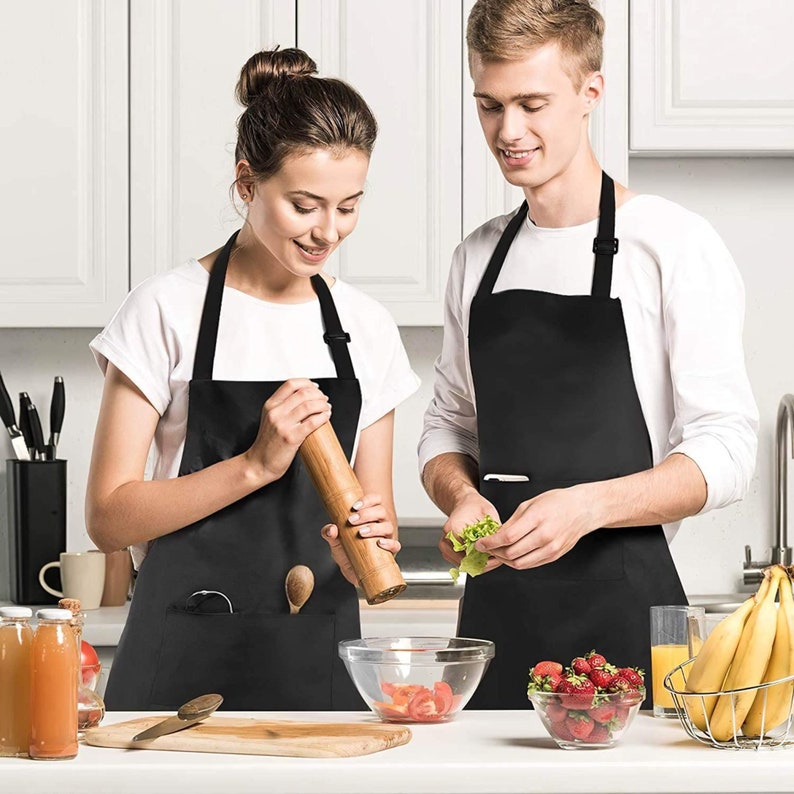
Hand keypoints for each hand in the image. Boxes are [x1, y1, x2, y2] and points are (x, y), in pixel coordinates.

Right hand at [245, 378, 330, 482]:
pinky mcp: (291, 437)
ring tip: (326, 407)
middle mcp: (276, 412)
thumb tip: (305, 398)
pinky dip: (323, 417)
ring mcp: (283, 425)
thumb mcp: (270, 419)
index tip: (315, 387)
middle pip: (303, 393)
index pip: (291, 384)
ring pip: (309, 405)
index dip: (307, 383)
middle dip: (318, 394)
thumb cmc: (267, 444)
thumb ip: (283, 407)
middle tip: (324, 399)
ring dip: (323, 404)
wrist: (259, 463)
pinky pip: (312, 422)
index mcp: (270, 405)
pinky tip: (326, 417)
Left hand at [321, 493, 399, 585]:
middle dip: (366, 514)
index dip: (367, 500)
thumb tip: (331, 529)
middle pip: (381, 511)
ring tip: (361, 532)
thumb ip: (330, 533)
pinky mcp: (390, 551)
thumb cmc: (347, 550)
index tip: (354, 506)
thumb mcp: (335, 541)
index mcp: (370, 515)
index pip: (375, 500)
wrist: (352, 570)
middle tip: (352, 520)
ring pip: (387, 526)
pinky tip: (379, 543)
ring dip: (374, 528)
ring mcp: (386, 537)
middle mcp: (380, 523)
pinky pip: (395, 545)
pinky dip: (389, 543)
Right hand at [438, 491, 501, 574]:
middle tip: (497, 558)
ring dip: (479, 565)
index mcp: (454, 528)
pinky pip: (461, 563)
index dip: (485, 556)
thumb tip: (499, 548)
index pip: (469, 552)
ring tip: (492, 557)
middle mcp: (446, 539)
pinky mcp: (447, 551)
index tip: (497, 555)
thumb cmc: (474, 506)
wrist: (464, 503)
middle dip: (484, 563)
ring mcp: (445, 546)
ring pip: (464, 565)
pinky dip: (473, 563)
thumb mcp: (487, 514)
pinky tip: (484, 556)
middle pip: (466, 562)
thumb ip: (492, 531)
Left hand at [474, 485, 596, 568]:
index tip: (481, 543)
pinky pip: (531, 564)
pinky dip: (518, 562)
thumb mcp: (530, 504)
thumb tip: (496, 534)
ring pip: (520, 563)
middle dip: (494, 552)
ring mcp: (551, 548)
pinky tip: (512, 555)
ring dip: (505, 560)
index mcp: (536, 518)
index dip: (490, 543)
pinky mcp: (554, 556)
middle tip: (487, 548)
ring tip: (498, 553)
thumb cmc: (558, 502)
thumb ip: (512, 522)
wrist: (582, 509)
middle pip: (512, 553)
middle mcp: (545, 535)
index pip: (507, 537)